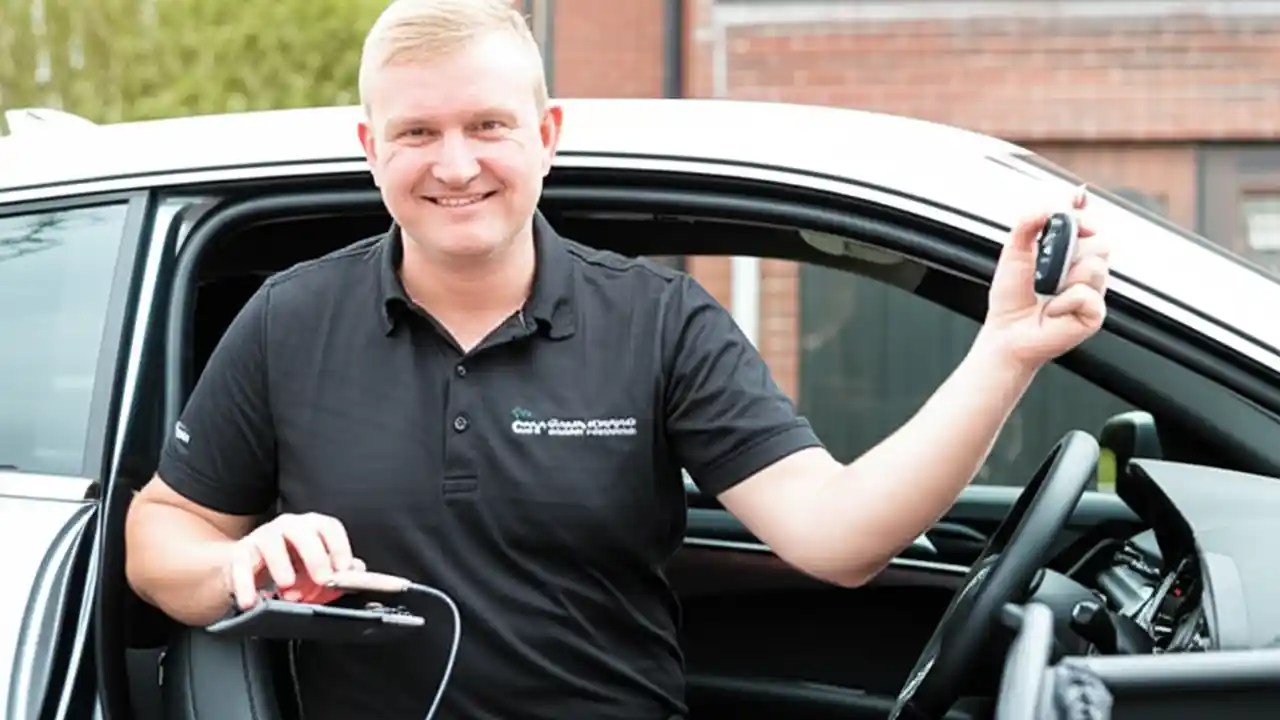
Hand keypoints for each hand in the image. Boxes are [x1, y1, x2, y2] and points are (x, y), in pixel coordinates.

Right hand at [225, 512, 365, 609]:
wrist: (251, 569)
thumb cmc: (292, 566)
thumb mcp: (317, 570)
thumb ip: (338, 570)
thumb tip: (357, 570)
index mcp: (312, 527)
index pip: (329, 527)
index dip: (339, 547)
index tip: (344, 570)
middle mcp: (288, 526)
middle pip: (302, 531)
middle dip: (315, 556)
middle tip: (322, 579)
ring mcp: (263, 537)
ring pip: (270, 542)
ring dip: (280, 564)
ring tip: (287, 586)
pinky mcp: (240, 553)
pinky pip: (241, 565)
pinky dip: (245, 585)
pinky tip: (251, 601)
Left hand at [980, 186, 1109, 371]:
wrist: (1006, 332)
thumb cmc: (1012, 296)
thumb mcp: (1014, 252)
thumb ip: (1028, 223)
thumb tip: (1047, 206)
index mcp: (1071, 250)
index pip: (1089, 221)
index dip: (1084, 208)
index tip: (1074, 198)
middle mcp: (1087, 268)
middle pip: (1101, 240)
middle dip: (1072, 243)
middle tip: (1046, 259)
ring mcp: (1094, 290)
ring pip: (1095, 264)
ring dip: (1063, 275)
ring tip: (1046, 290)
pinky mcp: (1095, 313)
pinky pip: (1086, 294)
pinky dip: (1063, 301)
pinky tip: (1053, 311)